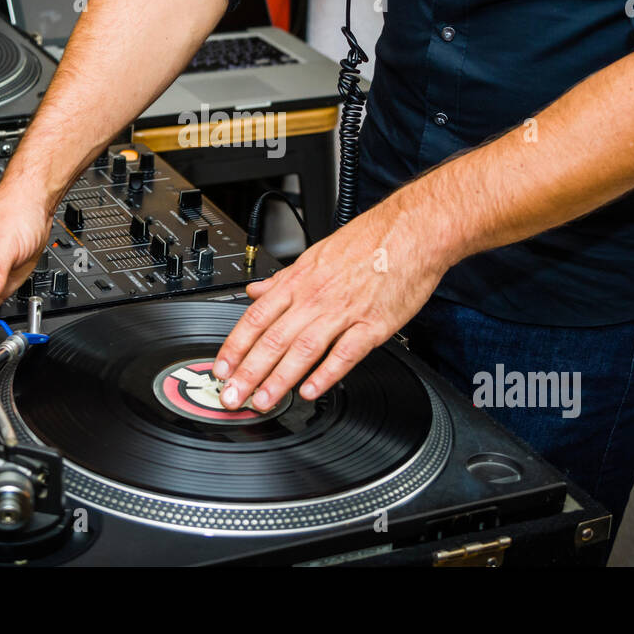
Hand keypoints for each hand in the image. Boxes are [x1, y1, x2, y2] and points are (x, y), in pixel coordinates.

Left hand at [212, 189, 455, 411]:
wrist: (412, 231)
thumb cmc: (368, 242)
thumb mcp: (316, 254)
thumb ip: (284, 279)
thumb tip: (256, 291)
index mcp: (299, 281)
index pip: (256, 318)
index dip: (235, 346)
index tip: (221, 369)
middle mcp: (315, 297)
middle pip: (273, 339)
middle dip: (248, 372)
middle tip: (233, 397)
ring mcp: (344, 312)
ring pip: (303, 349)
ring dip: (279, 379)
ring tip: (263, 401)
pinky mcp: (373, 325)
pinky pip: (345, 353)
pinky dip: (326, 374)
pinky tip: (310, 391)